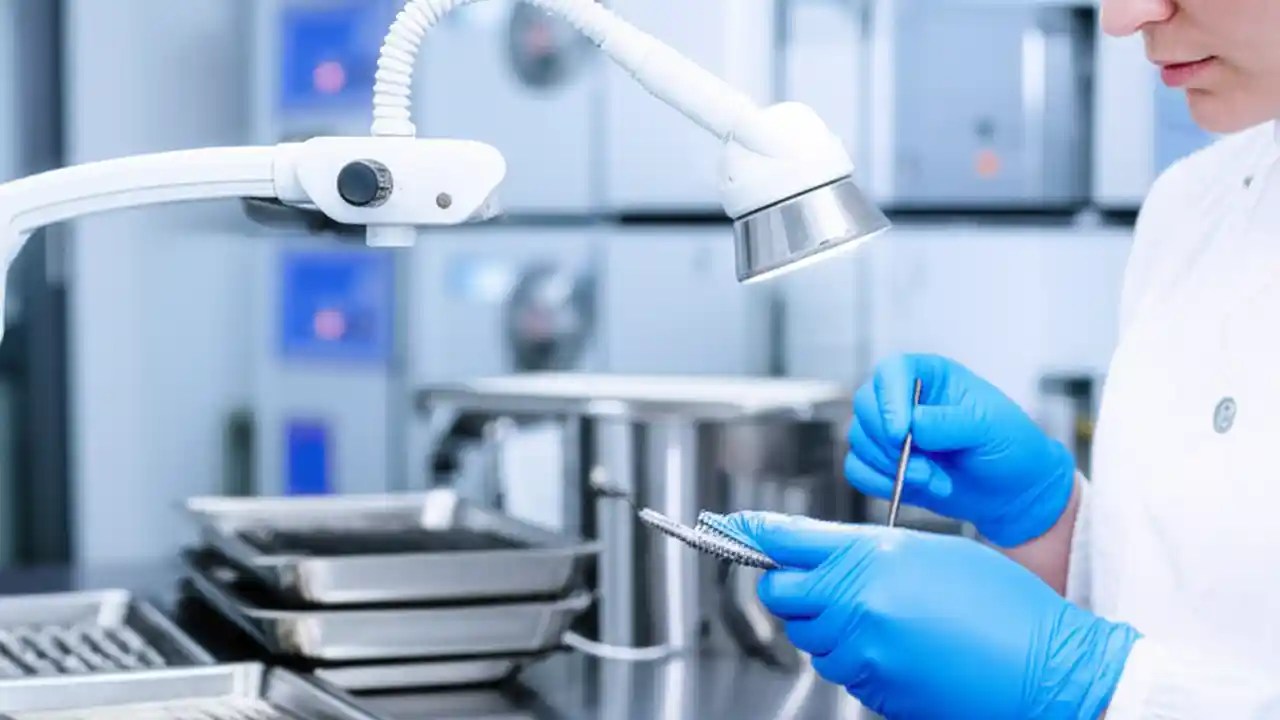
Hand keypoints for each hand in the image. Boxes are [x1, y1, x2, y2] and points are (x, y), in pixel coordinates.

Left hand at [723, 512, 1138, 719]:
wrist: (1045, 670)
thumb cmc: (1002, 603)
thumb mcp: (932, 550)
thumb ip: (864, 547)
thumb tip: (813, 548)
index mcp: (872, 560)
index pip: (788, 541)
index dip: (754, 531)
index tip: (730, 525)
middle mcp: (857, 609)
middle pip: (782, 592)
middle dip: (790, 582)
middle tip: (817, 576)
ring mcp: (863, 656)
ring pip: (809, 634)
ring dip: (824, 621)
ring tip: (878, 612)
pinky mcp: (873, 694)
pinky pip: (839, 667)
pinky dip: (851, 653)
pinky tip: (894, 643)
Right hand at [848, 353, 1075, 546]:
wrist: (1013, 491)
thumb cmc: (1010, 446)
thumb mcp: (989, 426)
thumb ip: (949, 422)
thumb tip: (912, 426)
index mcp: (928, 376)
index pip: (891, 372)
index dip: (889, 400)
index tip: (901, 432)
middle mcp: (902, 399)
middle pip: (865, 407)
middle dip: (889, 444)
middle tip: (924, 465)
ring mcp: (889, 432)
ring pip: (859, 441)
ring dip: (892, 468)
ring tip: (934, 478)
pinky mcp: (883, 463)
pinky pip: (857, 470)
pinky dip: (879, 483)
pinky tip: (915, 487)